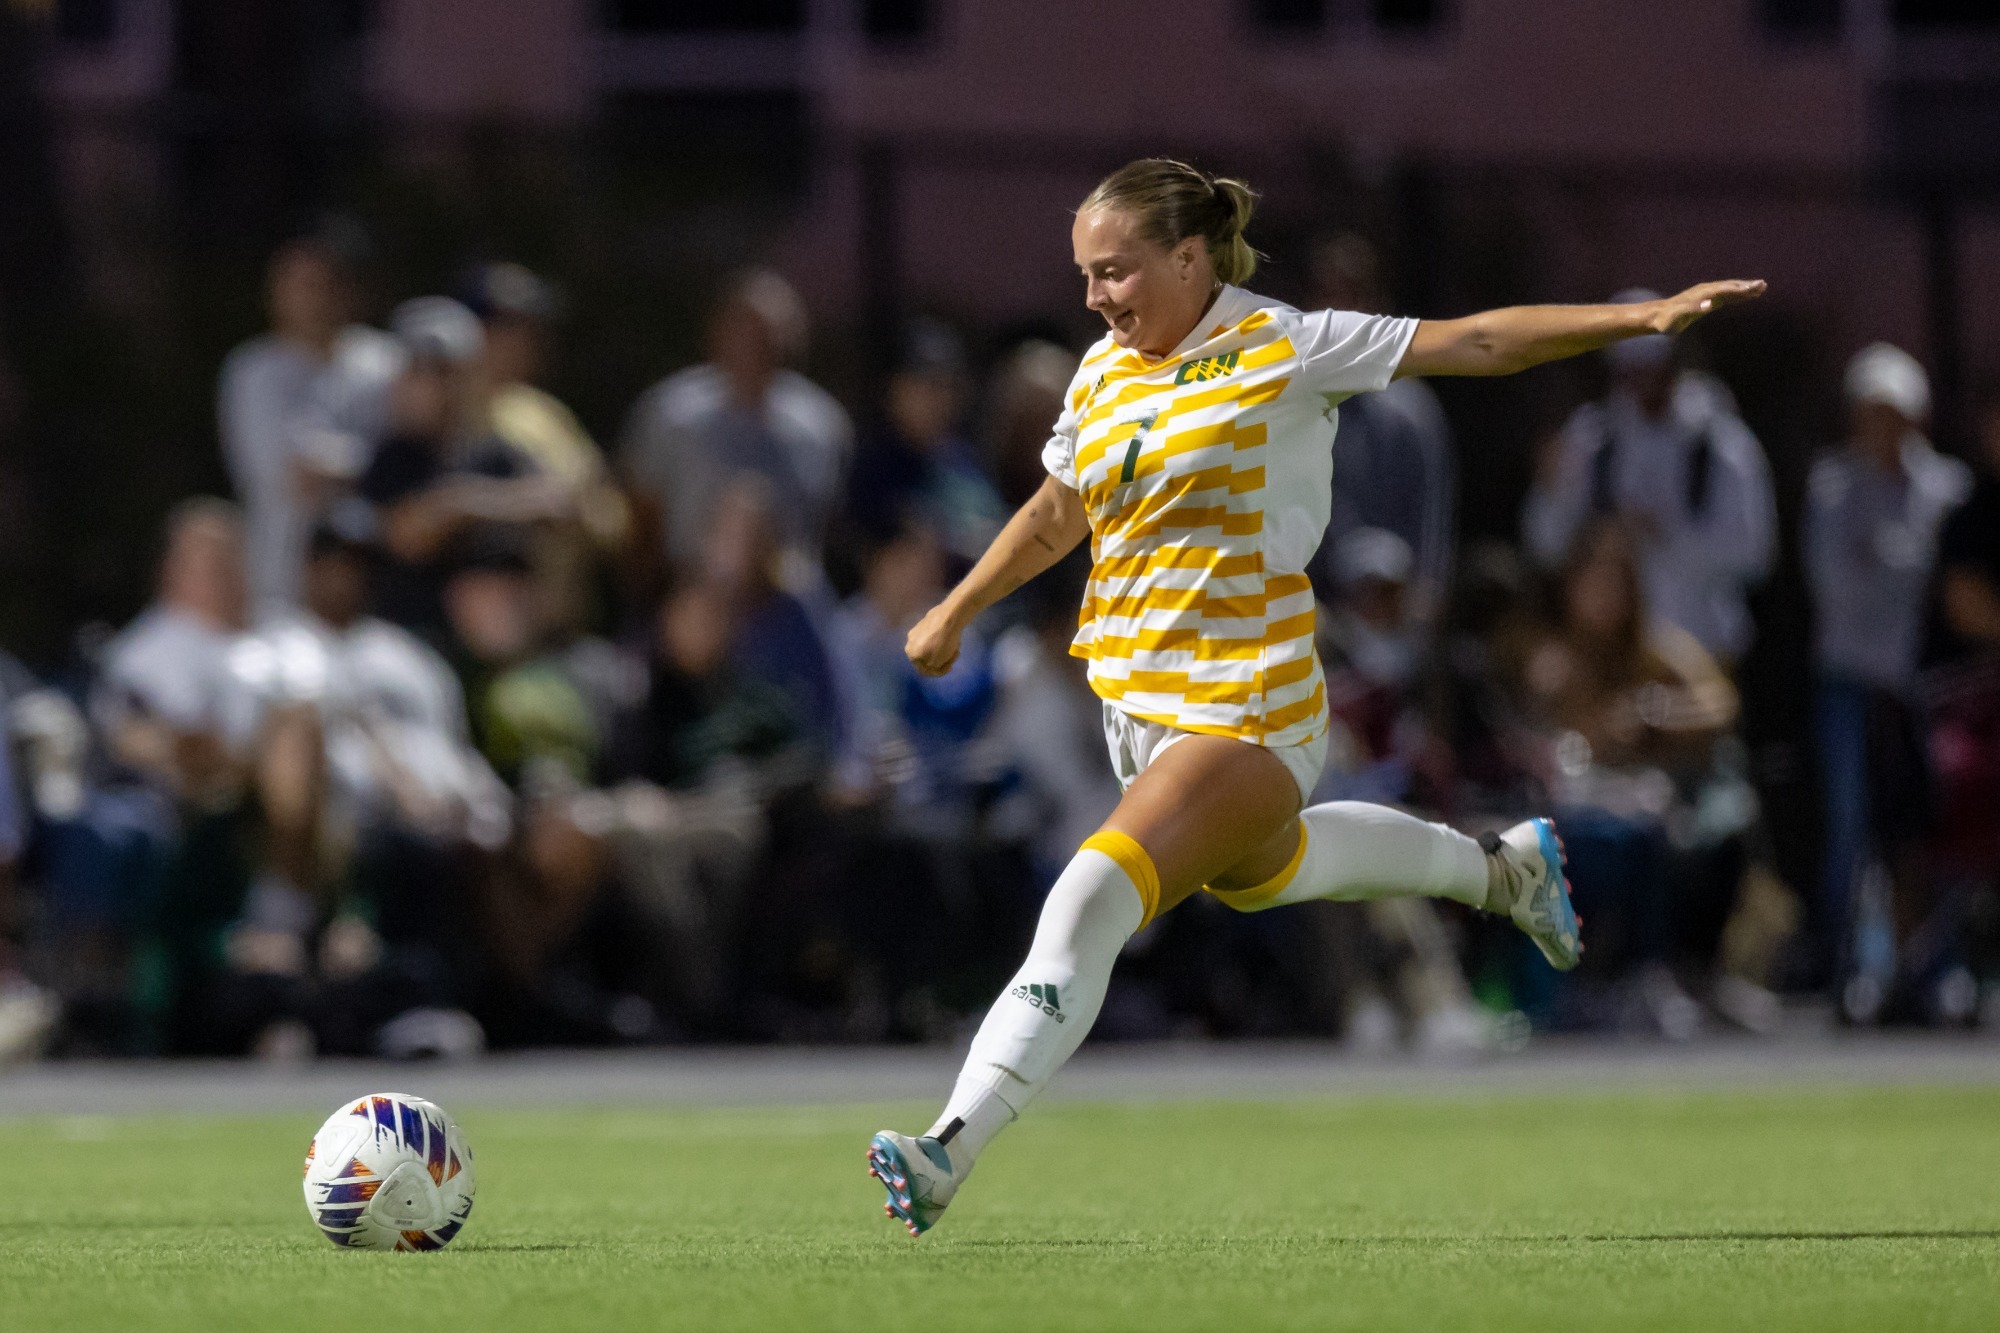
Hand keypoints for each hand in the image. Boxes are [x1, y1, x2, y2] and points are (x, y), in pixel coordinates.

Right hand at [905, 602, 964, 676]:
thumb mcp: (936, 663)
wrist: (948, 617)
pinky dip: (942, 641)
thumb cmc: (942, 643)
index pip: (924, 670)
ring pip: (931, 647)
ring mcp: (917, 630)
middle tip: (954, 657)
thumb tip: (930, 666)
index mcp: (910, 653)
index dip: (938, 672)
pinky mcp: (926, 622)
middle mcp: (910, 642)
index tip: (950, 667)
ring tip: (955, 647)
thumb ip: (931, 669)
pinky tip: (952, 638)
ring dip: (944, 651)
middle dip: (942, 660)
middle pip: (927, 658)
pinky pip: (934, 637)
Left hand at [1649, 280, 1765, 335]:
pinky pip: (1724, 297)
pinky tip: (1744, 297)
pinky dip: (1736, 296)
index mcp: (1702, 294)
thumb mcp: (1678, 316)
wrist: (1655, 317)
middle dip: (1747, 286)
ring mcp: (1706, 295)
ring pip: (1729, 290)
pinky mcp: (1705, 301)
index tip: (1755, 287)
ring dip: (1744, 289)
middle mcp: (1705, 291)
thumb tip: (1709, 305)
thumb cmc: (1667, 320)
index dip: (1741, 288)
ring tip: (1760, 288)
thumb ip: (1693, 309)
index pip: (1726, 289)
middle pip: (1730, 287)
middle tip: (1763, 285)